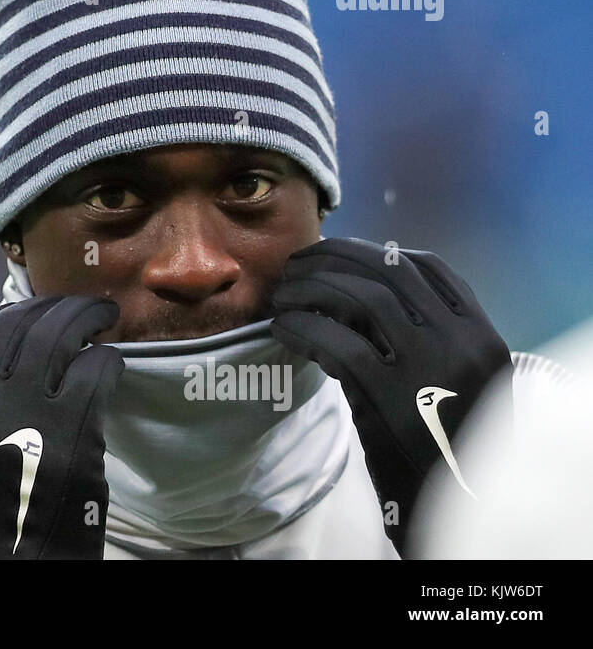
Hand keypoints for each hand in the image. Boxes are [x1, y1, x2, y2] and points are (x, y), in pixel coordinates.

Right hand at [0, 295, 123, 558]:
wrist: (16, 567)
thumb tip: (4, 357)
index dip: (4, 313)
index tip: (30, 311)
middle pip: (14, 325)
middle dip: (51, 305)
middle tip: (80, 306)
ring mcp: (23, 416)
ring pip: (55, 335)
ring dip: (84, 315)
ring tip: (104, 315)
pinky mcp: (71, 432)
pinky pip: (93, 369)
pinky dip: (107, 358)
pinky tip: (113, 364)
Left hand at [267, 238, 512, 555]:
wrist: (467, 510)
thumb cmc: (449, 447)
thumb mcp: (456, 383)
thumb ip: (421, 338)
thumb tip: (347, 295)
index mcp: (480, 334)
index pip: (426, 266)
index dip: (372, 251)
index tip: (334, 254)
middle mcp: (461, 342)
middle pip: (388, 269)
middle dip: (333, 258)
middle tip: (294, 266)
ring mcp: (429, 368)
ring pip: (359, 297)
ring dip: (311, 287)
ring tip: (281, 296)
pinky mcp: (392, 399)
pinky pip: (336, 344)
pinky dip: (302, 327)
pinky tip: (281, 329)